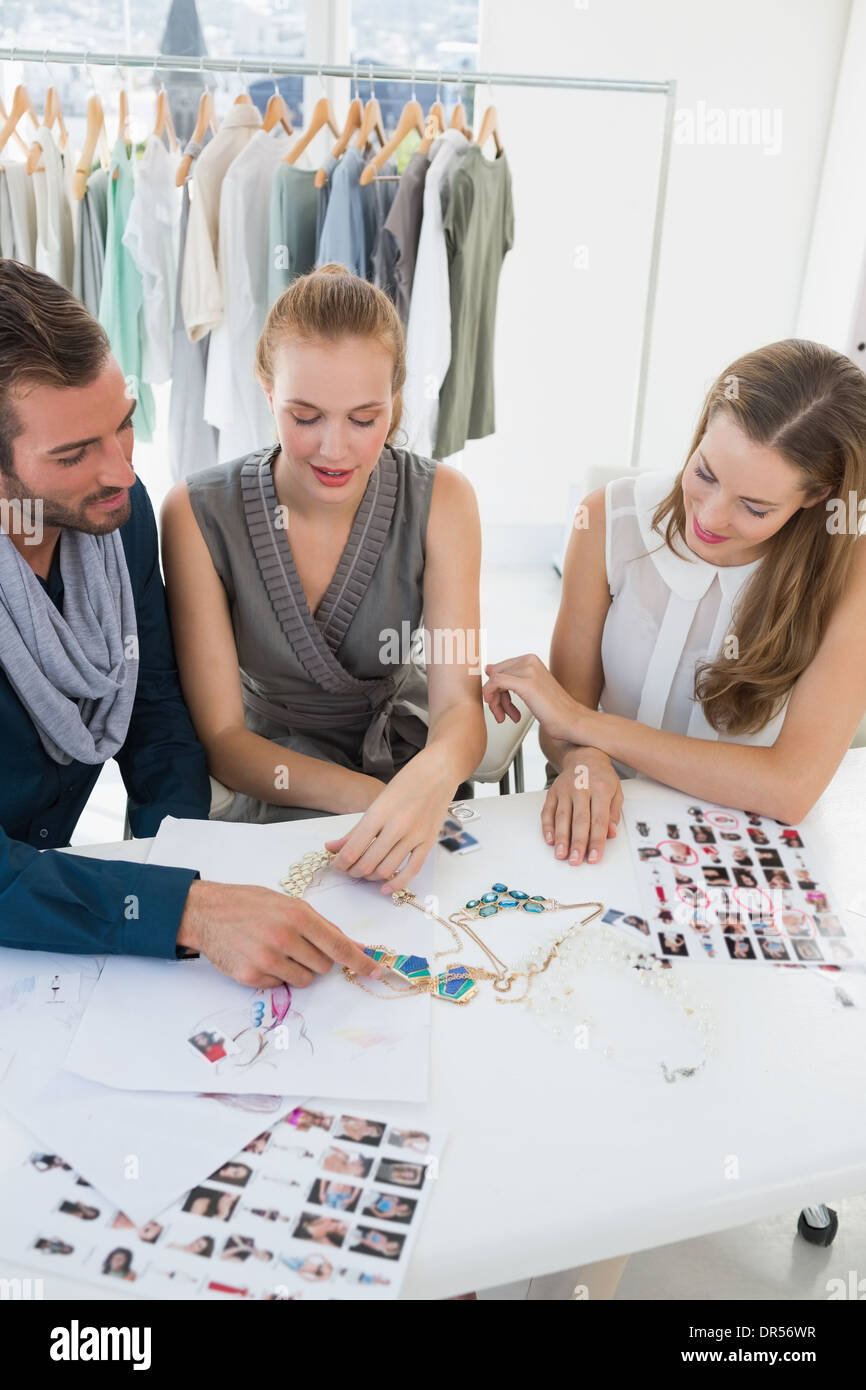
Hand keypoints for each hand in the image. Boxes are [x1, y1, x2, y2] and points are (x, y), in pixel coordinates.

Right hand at [177, 880, 383, 988]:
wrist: (206, 912)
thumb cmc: (250, 904)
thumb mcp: (288, 904)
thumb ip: (321, 926)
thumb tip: (354, 946)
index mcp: (298, 915)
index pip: (339, 945)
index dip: (360, 962)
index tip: (376, 972)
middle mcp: (285, 938)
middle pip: (324, 966)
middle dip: (316, 959)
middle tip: (296, 944)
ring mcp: (267, 959)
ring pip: (304, 979)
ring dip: (297, 969)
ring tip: (276, 950)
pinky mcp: (251, 976)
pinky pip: (280, 985)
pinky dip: (275, 975)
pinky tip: (259, 957)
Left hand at [325, 749, 455, 894]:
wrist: (438, 773)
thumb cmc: (406, 784)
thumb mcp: (376, 802)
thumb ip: (355, 829)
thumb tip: (332, 848)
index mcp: (379, 813)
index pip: (353, 848)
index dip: (341, 863)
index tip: (337, 865)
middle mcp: (397, 826)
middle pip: (367, 863)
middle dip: (353, 872)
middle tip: (349, 870)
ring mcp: (415, 836)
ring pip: (386, 870)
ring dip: (370, 877)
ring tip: (365, 873)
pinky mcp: (428, 842)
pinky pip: (411, 871)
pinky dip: (396, 884)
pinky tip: (385, 889)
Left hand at [482, 654, 589, 743]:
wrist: (570, 720)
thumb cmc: (553, 709)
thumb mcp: (528, 689)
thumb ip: (509, 677)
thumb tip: (488, 668)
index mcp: (530, 659)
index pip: (499, 668)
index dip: (495, 688)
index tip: (500, 704)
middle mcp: (529, 661)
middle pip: (495, 674)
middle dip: (495, 696)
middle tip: (502, 713)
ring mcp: (528, 670)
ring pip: (494, 680)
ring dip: (496, 703)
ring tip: (505, 716)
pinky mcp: (526, 683)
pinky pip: (495, 683)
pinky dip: (494, 700)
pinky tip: (503, 714)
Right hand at [542, 747, 622, 864]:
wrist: (584, 757)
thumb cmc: (601, 776)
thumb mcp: (616, 792)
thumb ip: (613, 814)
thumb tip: (610, 834)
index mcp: (600, 788)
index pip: (599, 820)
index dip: (596, 840)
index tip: (594, 856)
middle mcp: (581, 788)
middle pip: (579, 820)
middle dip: (577, 843)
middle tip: (575, 860)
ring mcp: (565, 790)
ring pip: (562, 817)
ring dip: (561, 838)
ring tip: (561, 855)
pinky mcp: (552, 792)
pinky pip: (547, 811)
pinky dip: (547, 827)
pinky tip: (550, 840)